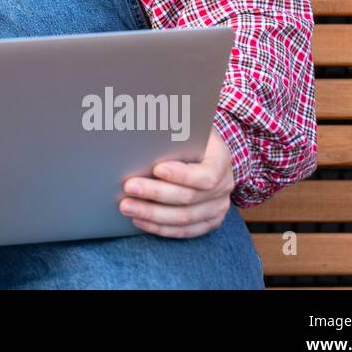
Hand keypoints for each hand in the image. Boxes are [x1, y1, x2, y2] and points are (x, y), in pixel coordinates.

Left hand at [118, 126, 234, 237]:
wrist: (205, 153)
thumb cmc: (189, 136)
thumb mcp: (187, 125)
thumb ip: (172, 127)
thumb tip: (144, 120)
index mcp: (221, 160)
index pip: (205, 175)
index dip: (181, 175)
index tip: (156, 169)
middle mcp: (224, 186)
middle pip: (189, 198)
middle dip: (155, 194)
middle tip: (128, 187)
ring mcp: (218, 207)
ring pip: (184, 218)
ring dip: (152, 214)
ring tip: (127, 206)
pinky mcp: (209, 222)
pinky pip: (184, 231)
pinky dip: (160, 228)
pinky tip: (139, 221)